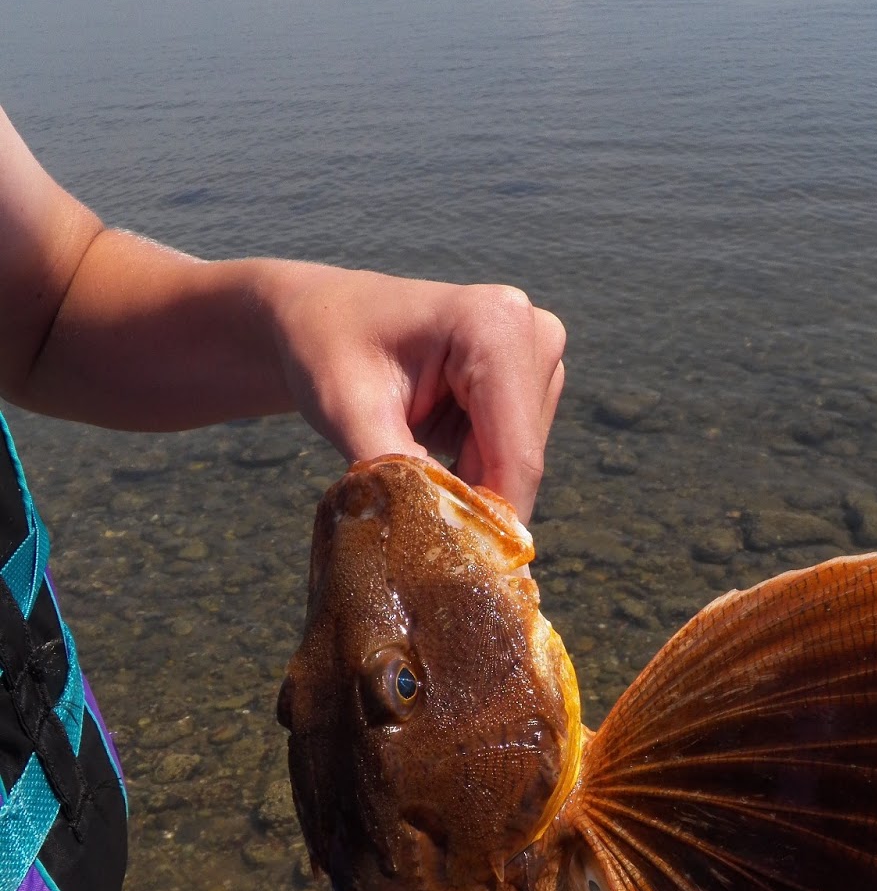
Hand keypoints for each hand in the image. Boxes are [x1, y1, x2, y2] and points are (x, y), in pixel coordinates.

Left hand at [270, 267, 565, 521]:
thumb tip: (445, 537)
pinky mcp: (533, 375)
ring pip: (520, 461)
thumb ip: (399, 472)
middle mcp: (533, 331)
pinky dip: (475, 469)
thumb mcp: (348, 411)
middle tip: (417, 530)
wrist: (322, 318)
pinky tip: (433, 454)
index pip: (515, 453)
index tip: (459, 571)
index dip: (492, 520)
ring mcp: (539, 351)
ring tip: (414, 472)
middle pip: (523, 460)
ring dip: (473, 484)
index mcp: (496, 326)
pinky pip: (514, 451)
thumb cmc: (327, 352)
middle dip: (477, 503)